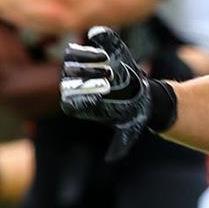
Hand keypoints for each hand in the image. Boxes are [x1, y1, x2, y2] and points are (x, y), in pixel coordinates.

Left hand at [60, 26, 150, 160]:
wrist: (140, 95)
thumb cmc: (131, 115)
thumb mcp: (128, 131)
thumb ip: (120, 145)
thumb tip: (112, 159)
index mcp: (78, 106)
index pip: (68, 100)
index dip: (82, 96)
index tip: (103, 93)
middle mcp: (74, 88)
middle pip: (68, 79)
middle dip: (87, 76)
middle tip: (109, 77)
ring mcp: (77, 70)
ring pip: (71, 61)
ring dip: (87, 60)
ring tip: (107, 62)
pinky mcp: (87, 55)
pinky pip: (78, 49)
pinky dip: (89, 48)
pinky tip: (105, 53)